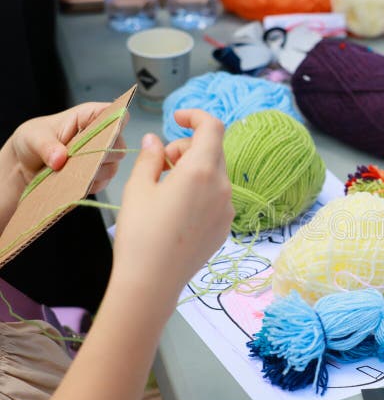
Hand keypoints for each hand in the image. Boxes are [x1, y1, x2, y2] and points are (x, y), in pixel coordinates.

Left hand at [7, 102, 125, 194]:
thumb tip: (60, 159)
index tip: (107, 134)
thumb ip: (46, 146)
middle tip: (79, 158)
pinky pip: (101, 184)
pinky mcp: (97, 177)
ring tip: (68, 171)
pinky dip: (87, 185)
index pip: (113, 113)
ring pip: (111, 167)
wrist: (25, 166)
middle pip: (118, 144)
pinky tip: (71, 181)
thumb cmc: (31, 142)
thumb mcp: (32, 137)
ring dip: (92, 172)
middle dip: (102, 153)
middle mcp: (100, 137)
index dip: (116, 121)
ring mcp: (101, 158)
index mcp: (87, 117)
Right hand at [110, 110, 233, 308]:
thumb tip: (157, 140)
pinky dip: (202, 190)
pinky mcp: (225, 227)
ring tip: (166, 186)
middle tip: (161, 162)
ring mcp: (228, 209)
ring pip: (216, 174)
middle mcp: (223, 187)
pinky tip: (177, 208)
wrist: (152, 282)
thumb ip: (152, 157)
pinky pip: (217, 196)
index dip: (196, 116)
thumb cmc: (140, 233)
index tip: (177, 118)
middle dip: (188, 146)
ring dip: (195, 168)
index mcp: (202, 171)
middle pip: (213, 150)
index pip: (213, 127)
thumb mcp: (138, 187)